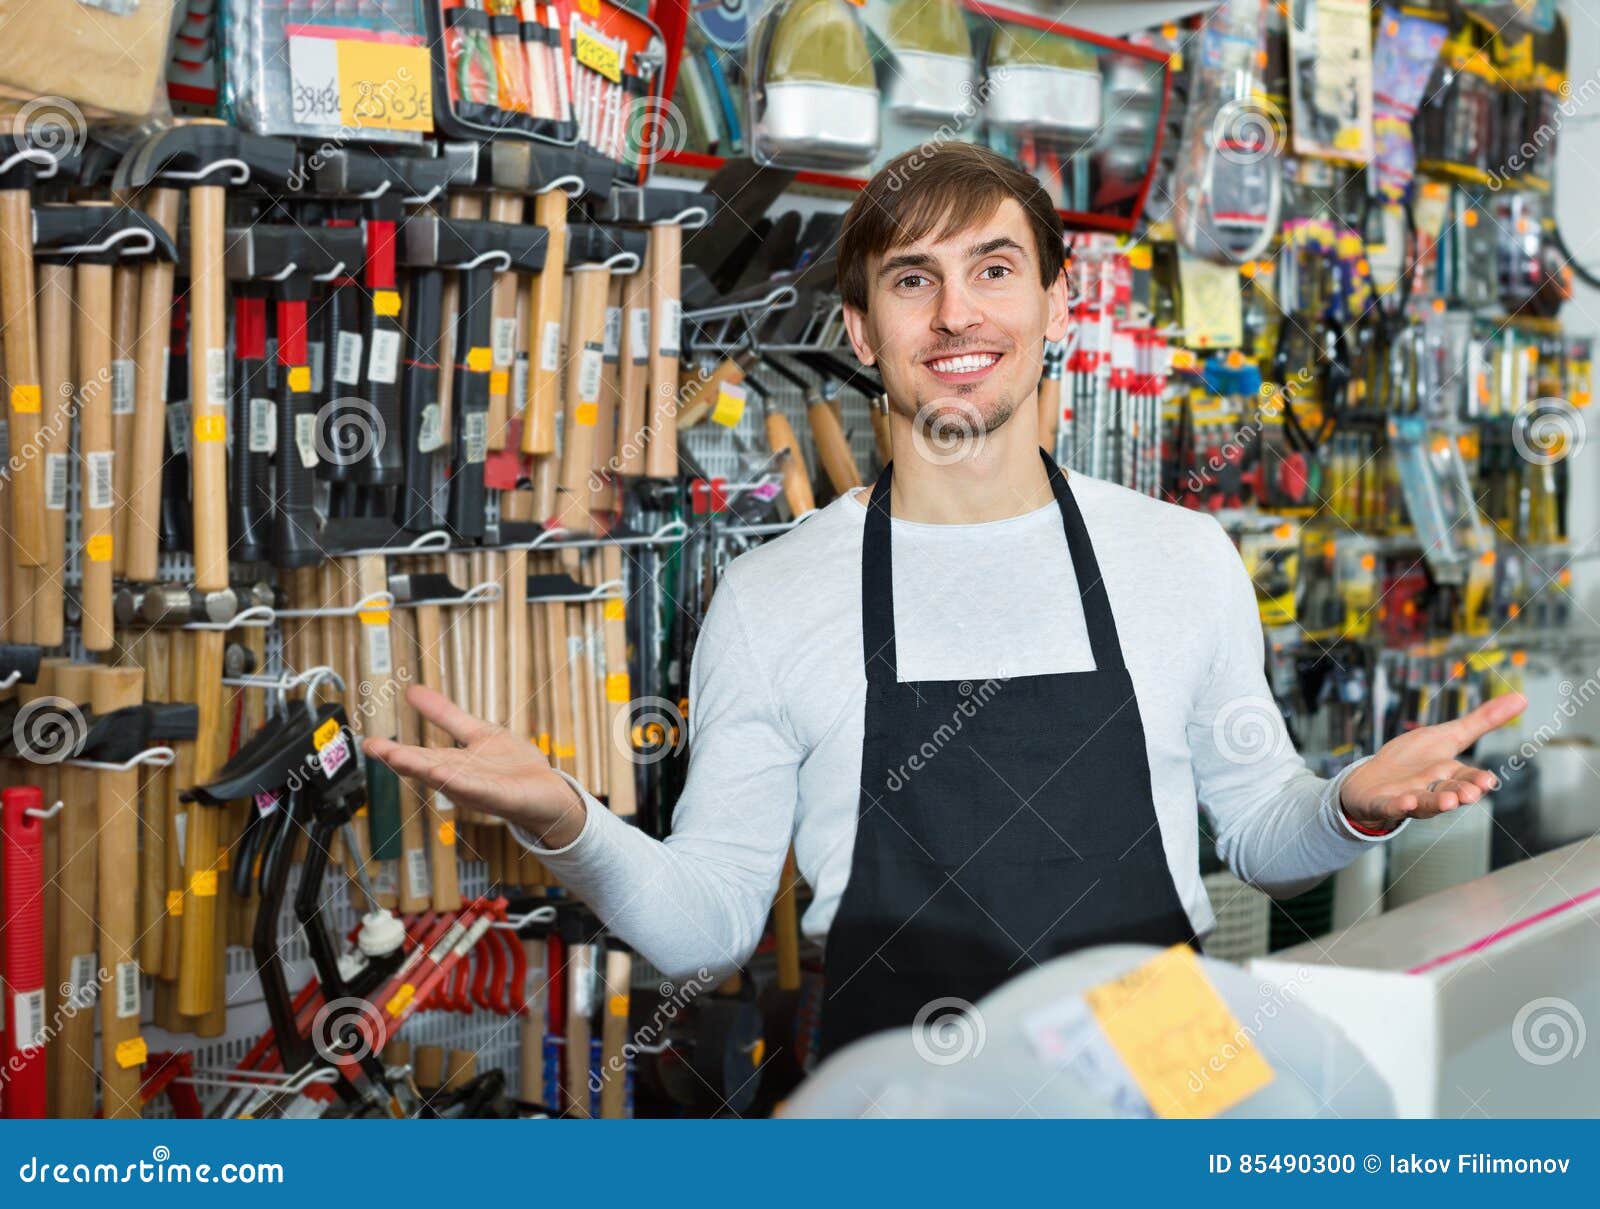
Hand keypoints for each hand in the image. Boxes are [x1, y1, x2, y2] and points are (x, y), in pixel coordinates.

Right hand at [363, 685, 587, 847]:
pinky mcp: (503, 796)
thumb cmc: (512, 767)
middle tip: (377, 750)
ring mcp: (481, 789)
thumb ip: (446, 715)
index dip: (394, 750)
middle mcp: (461, 779)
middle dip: (404, 760)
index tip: (368, 743)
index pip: (419, 755)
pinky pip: (481, 790)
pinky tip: (448, 776)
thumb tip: (413, 690)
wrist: (548, 790)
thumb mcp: (476, 732)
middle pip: (429, 768)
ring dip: (427, 770)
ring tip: (401, 759)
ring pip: (450, 780)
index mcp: (452, 763)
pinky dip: (464, 783)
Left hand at [1339, 691, 1525, 830]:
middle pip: (1449, 791)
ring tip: (1448, 801)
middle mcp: (1432, 789)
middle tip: (1470, 794)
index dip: (1477, 780)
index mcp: (1449, 774)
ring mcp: (1408, 798)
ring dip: (1435, 802)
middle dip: (1461, 793)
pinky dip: (1398, 805)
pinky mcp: (1383, 803)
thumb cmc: (1413, 760)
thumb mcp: (1448, 735)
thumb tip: (1521, 697)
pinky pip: (1391, 806)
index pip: (1468, 777)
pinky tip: (1405, 802)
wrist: (1373, 781)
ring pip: (1424, 802)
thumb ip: (1482, 721)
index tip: (1488, 780)